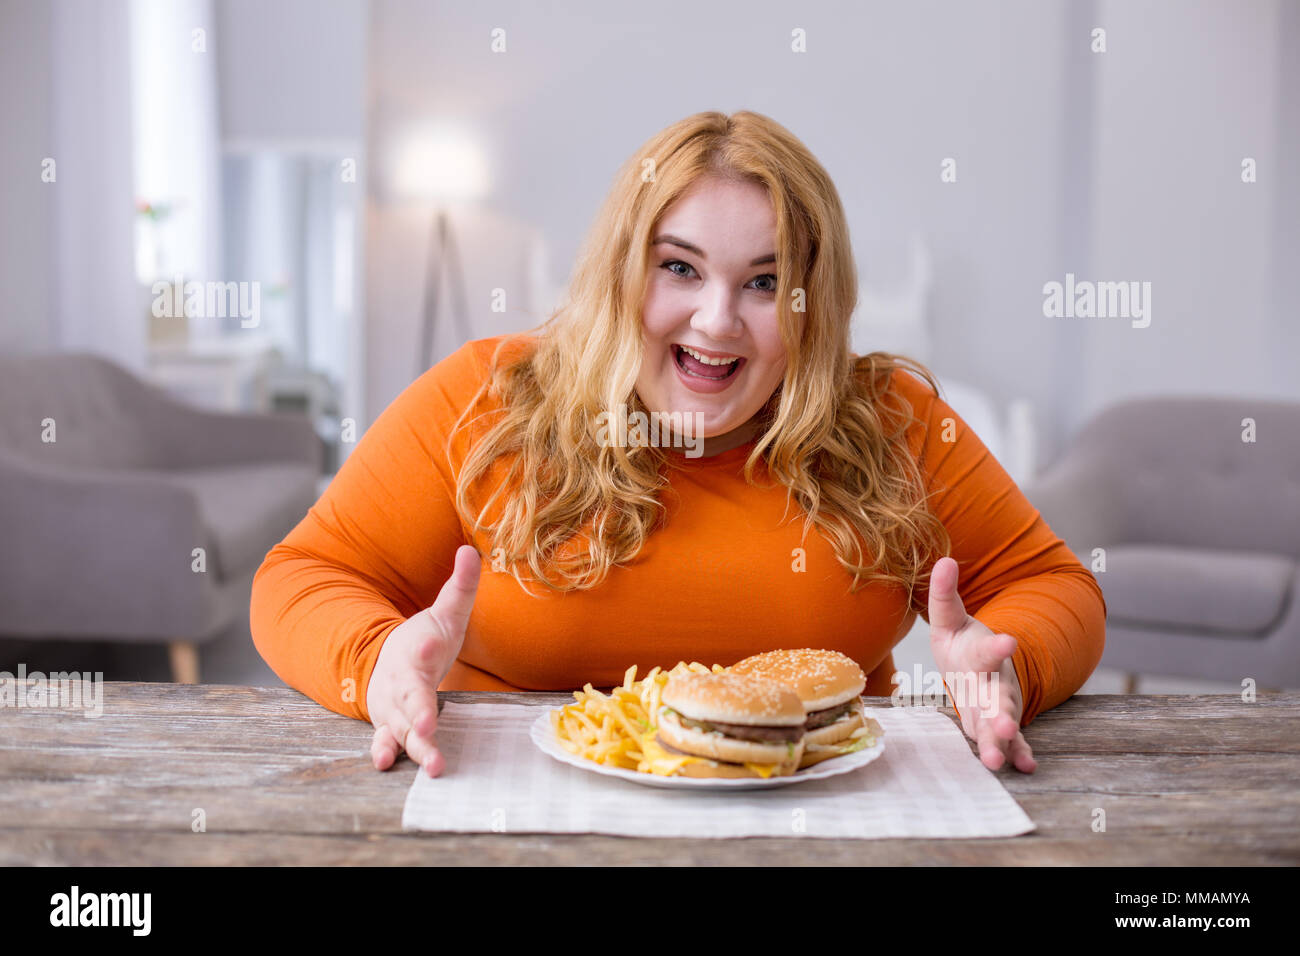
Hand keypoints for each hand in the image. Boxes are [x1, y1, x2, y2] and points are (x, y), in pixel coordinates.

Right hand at [366, 545, 480, 776]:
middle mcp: (402, 680)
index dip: (426, 646)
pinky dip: (383, 752)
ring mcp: (392, 705)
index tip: (429, 644)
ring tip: (432, 763)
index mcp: (417, 650)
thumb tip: (469, 549)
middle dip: (417, 710)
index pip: (423, 647)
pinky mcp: (389, 725)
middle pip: (409, 696)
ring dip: (414, 744)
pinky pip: (384, 740)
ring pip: (401, 727)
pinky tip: (384, 765)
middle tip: (427, 724)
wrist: (386, 662)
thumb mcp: (446, 612)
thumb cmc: (425, 639)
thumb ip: (460, 586)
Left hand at [927, 556, 1036, 772]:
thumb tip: (943, 561)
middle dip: (1002, 712)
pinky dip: (1018, 753)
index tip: (1007, 641)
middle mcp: (995, 679)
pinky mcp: (996, 721)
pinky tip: (1027, 767)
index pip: (988, 648)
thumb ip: (944, 594)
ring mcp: (998, 702)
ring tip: (999, 755)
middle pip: (1000, 696)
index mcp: (982, 651)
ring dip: (1002, 739)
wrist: (978, 663)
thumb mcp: (948, 618)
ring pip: (1002, 721)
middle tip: (1003, 725)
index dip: (997, 646)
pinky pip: (1011, 740)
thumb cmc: (961, 641)